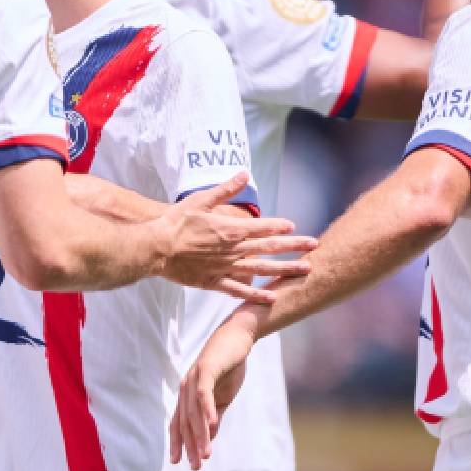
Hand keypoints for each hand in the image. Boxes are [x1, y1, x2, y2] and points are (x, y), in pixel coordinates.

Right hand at [152, 173, 316, 301]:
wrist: (156, 248)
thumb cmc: (176, 222)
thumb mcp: (200, 199)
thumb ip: (225, 190)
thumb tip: (244, 173)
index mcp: (231, 229)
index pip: (263, 227)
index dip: (280, 226)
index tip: (294, 227)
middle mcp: (234, 250)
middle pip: (270, 248)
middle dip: (294, 246)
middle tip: (314, 245)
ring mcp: (226, 268)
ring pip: (262, 270)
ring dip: (286, 269)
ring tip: (306, 270)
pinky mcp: (215, 282)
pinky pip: (240, 290)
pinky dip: (257, 294)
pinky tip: (273, 297)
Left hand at [169, 310, 259, 468]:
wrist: (238, 338)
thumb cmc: (229, 367)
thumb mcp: (222, 398)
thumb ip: (214, 417)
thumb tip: (208, 438)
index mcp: (188, 396)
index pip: (179, 423)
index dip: (178, 443)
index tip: (179, 463)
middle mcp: (186, 388)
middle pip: (186, 422)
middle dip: (191, 446)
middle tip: (196, 466)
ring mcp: (194, 378)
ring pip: (194, 412)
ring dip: (200, 434)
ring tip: (206, 454)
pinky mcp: (206, 369)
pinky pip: (203, 393)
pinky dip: (207, 409)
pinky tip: (212, 425)